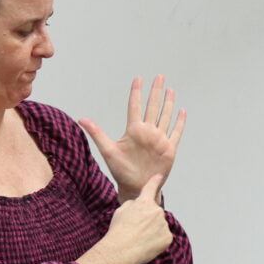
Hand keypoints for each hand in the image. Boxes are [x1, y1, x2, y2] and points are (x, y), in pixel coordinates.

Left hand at [82, 75, 185, 199]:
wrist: (135, 187)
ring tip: (170, 90)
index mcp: (133, 130)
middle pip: (152, 107)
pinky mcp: (168, 149)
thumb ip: (97, 133)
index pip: (135, 106)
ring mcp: (159, 139)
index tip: (137, 79)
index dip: (136, 93)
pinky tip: (182, 111)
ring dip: (168, 103)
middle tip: (159, 76)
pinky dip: (179, 122)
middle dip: (155, 91)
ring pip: (165, 116)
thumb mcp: (108, 150)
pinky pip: (176, 132)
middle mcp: (147, 132)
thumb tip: (81, 119)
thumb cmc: (120, 171)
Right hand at [103, 172, 172, 263]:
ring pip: (159, 226)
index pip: (150, 188)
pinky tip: (147, 245)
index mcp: (144, 202)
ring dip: (152, 231)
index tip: (159, 176)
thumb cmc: (118, 231)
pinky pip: (164, 238)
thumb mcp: (120, 211)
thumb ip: (132, 204)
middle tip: (136, 230)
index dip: (155, 181)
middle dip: (148, 220)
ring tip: (139, 240)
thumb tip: (138, 204)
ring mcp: (164, 224)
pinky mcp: (168, 238)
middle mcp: (157, 211)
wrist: (121, 250)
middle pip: (155, 213)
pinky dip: (157, 242)